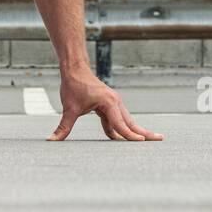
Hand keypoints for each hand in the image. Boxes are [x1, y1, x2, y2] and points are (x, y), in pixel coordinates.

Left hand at [48, 70, 163, 141]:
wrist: (74, 68)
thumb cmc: (73, 86)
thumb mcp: (69, 108)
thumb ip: (63, 127)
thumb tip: (51, 141)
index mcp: (108, 103)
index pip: (120, 124)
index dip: (129, 135)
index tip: (140, 142)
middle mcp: (115, 102)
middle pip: (131, 122)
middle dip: (144, 132)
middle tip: (160, 139)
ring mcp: (113, 103)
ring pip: (126, 121)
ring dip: (136, 131)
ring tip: (150, 139)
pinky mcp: (109, 105)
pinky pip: (117, 120)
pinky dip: (120, 129)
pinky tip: (120, 139)